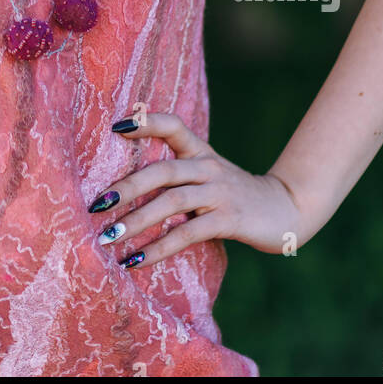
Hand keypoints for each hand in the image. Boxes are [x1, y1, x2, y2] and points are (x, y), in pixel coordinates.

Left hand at [87, 111, 311, 268]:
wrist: (287, 209)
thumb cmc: (235, 195)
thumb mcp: (208, 176)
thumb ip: (178, 176)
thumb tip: (125, 188)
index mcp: (201, 151)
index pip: (173, 125)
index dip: (146, 122)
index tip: (115, 127)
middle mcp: (208, 166)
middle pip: (162, 170)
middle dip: (126, 187)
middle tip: (95, 205)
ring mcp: (220, 192)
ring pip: (172, 201)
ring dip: (136, 221)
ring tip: (108, 238)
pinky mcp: (230, 219)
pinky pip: (188, 233)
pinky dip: (159, 248)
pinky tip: (136, 261)